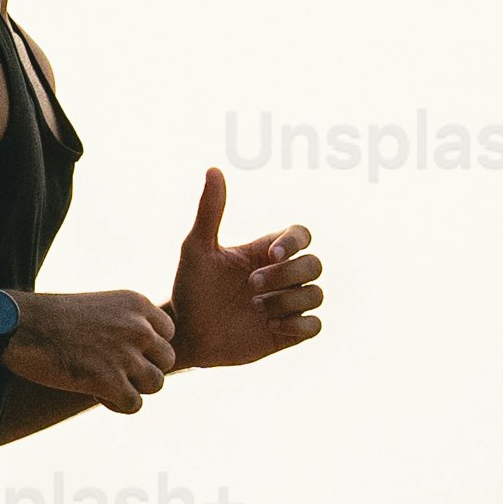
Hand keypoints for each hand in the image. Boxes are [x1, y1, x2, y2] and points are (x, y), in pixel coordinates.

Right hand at [0, 285, 177, 410]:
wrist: (18, 325)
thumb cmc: (51, 317)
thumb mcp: (99, 306)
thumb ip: (126, 324)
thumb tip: (144, 356)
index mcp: (137, 304)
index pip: (168, 332)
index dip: (149, 346)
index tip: (124, 350)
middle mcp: (138, 327)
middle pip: (167, 359)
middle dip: (144, 368)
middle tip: (116, 370)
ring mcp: (126, 355)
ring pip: (157, 383)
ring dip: (133, 387)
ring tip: (106, 382)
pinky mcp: (110, 381)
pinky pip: (134, 404)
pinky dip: (118, 404)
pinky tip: (97, 393)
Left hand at [169, 164, 323, 366]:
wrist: (186, 334)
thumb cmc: (191, 288)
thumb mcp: (197, 249)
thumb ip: (209, 211)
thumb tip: (213, 169)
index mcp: (266, 252)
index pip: (302, 235)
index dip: (294, 242)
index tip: (271, 254)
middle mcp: (282, 276)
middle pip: (314, 265)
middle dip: (287, 275)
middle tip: (251, 286)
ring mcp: (288, 304)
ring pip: (316, 295)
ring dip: (288, 301)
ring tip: (256, 309)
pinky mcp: (289, 333)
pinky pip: (315, 326)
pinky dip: (297, 325)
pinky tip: (270, 326)